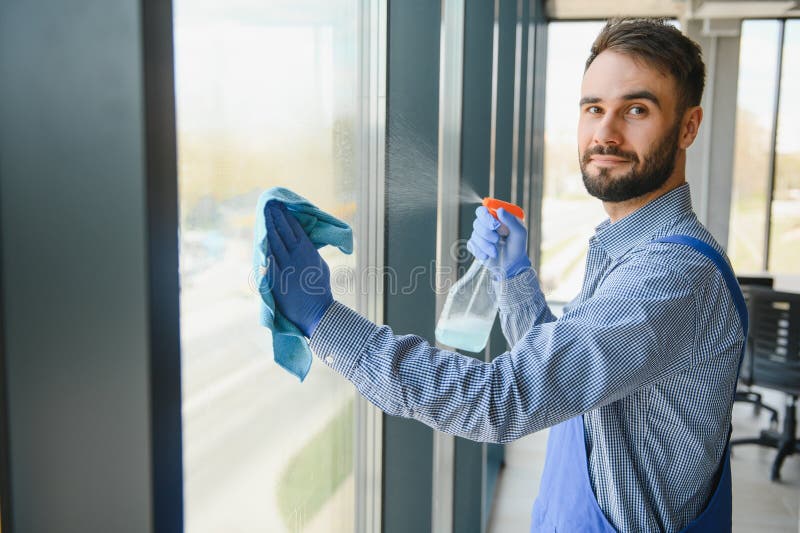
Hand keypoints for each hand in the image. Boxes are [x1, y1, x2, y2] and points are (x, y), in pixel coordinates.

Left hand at [265, 200, 332, 336]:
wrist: (315, 312)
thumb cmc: (320, 289)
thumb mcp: (320, 265)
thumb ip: (310, 252)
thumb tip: (304, 242)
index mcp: (309, 252)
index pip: (296, 230)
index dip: (287, 218)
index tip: (282, 207)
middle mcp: (296, 256)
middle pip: (283, 232)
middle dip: (276, 218)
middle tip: (270, 205)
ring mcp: (285, 267)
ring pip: (274, 242)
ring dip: (269, 228)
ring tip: (265, 216)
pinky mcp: (276, 279)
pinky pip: (268, 259)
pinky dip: (264, 247)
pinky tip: (259, 238)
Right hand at [466, 206, 530, 278]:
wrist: (512, 265)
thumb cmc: (518, 246)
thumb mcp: (519, 232)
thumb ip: (511, 220)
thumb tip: (500, 210)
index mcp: (495, 218)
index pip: (482, 210)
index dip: (485, 216)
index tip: (494, 225)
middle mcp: (485, 225)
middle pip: (477, 222)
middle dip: (487, 233)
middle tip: (498, 239)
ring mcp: (479, 236)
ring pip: (475, 235)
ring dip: (486, 245)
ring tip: (495, 251)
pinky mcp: (475, 247)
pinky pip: (472, 246)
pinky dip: (481, 251)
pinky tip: (488, 256)